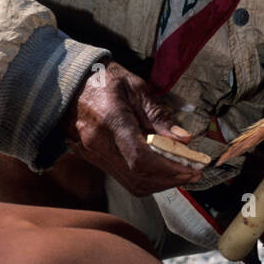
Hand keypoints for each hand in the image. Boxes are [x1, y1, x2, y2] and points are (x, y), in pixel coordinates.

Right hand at [62, 62, 205, 196]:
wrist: (71, 83)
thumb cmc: (105, 79)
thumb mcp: (136, 88)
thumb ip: (159, 116)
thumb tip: (183, 140)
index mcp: (111, 119)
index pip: (141, 158)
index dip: (169, 169)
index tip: (191, 169)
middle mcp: (99, 143)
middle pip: (139, 177)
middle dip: (170, 180)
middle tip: (193, 173)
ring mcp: (93, 154)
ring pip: (132, 183)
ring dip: (160, 183)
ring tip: (181, 173)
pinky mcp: (94, 159)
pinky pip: (124, 178)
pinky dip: (147, 179)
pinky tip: (162, 169)